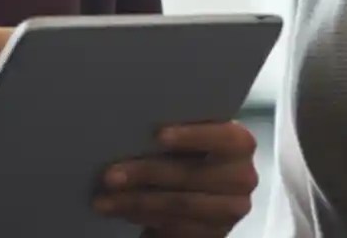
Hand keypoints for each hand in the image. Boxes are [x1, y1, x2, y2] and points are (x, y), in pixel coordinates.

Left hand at [93, 122, 257, 236]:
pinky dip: (144, 217)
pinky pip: (176, 227)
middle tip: (110, 176)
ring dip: (136, 201)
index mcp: (239, 143)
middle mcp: (242, 177)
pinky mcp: (215, 234)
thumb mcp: (185, 138)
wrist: (192, 194)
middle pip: (191, 174)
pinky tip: (121, 211)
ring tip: (104, 200)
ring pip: (179, 204)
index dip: (192, 136)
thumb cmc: (184, 154)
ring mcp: (231, 210)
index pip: (224, 137)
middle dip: (146, 174)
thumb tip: (131, 121)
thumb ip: (172, 130)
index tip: (158, 135)